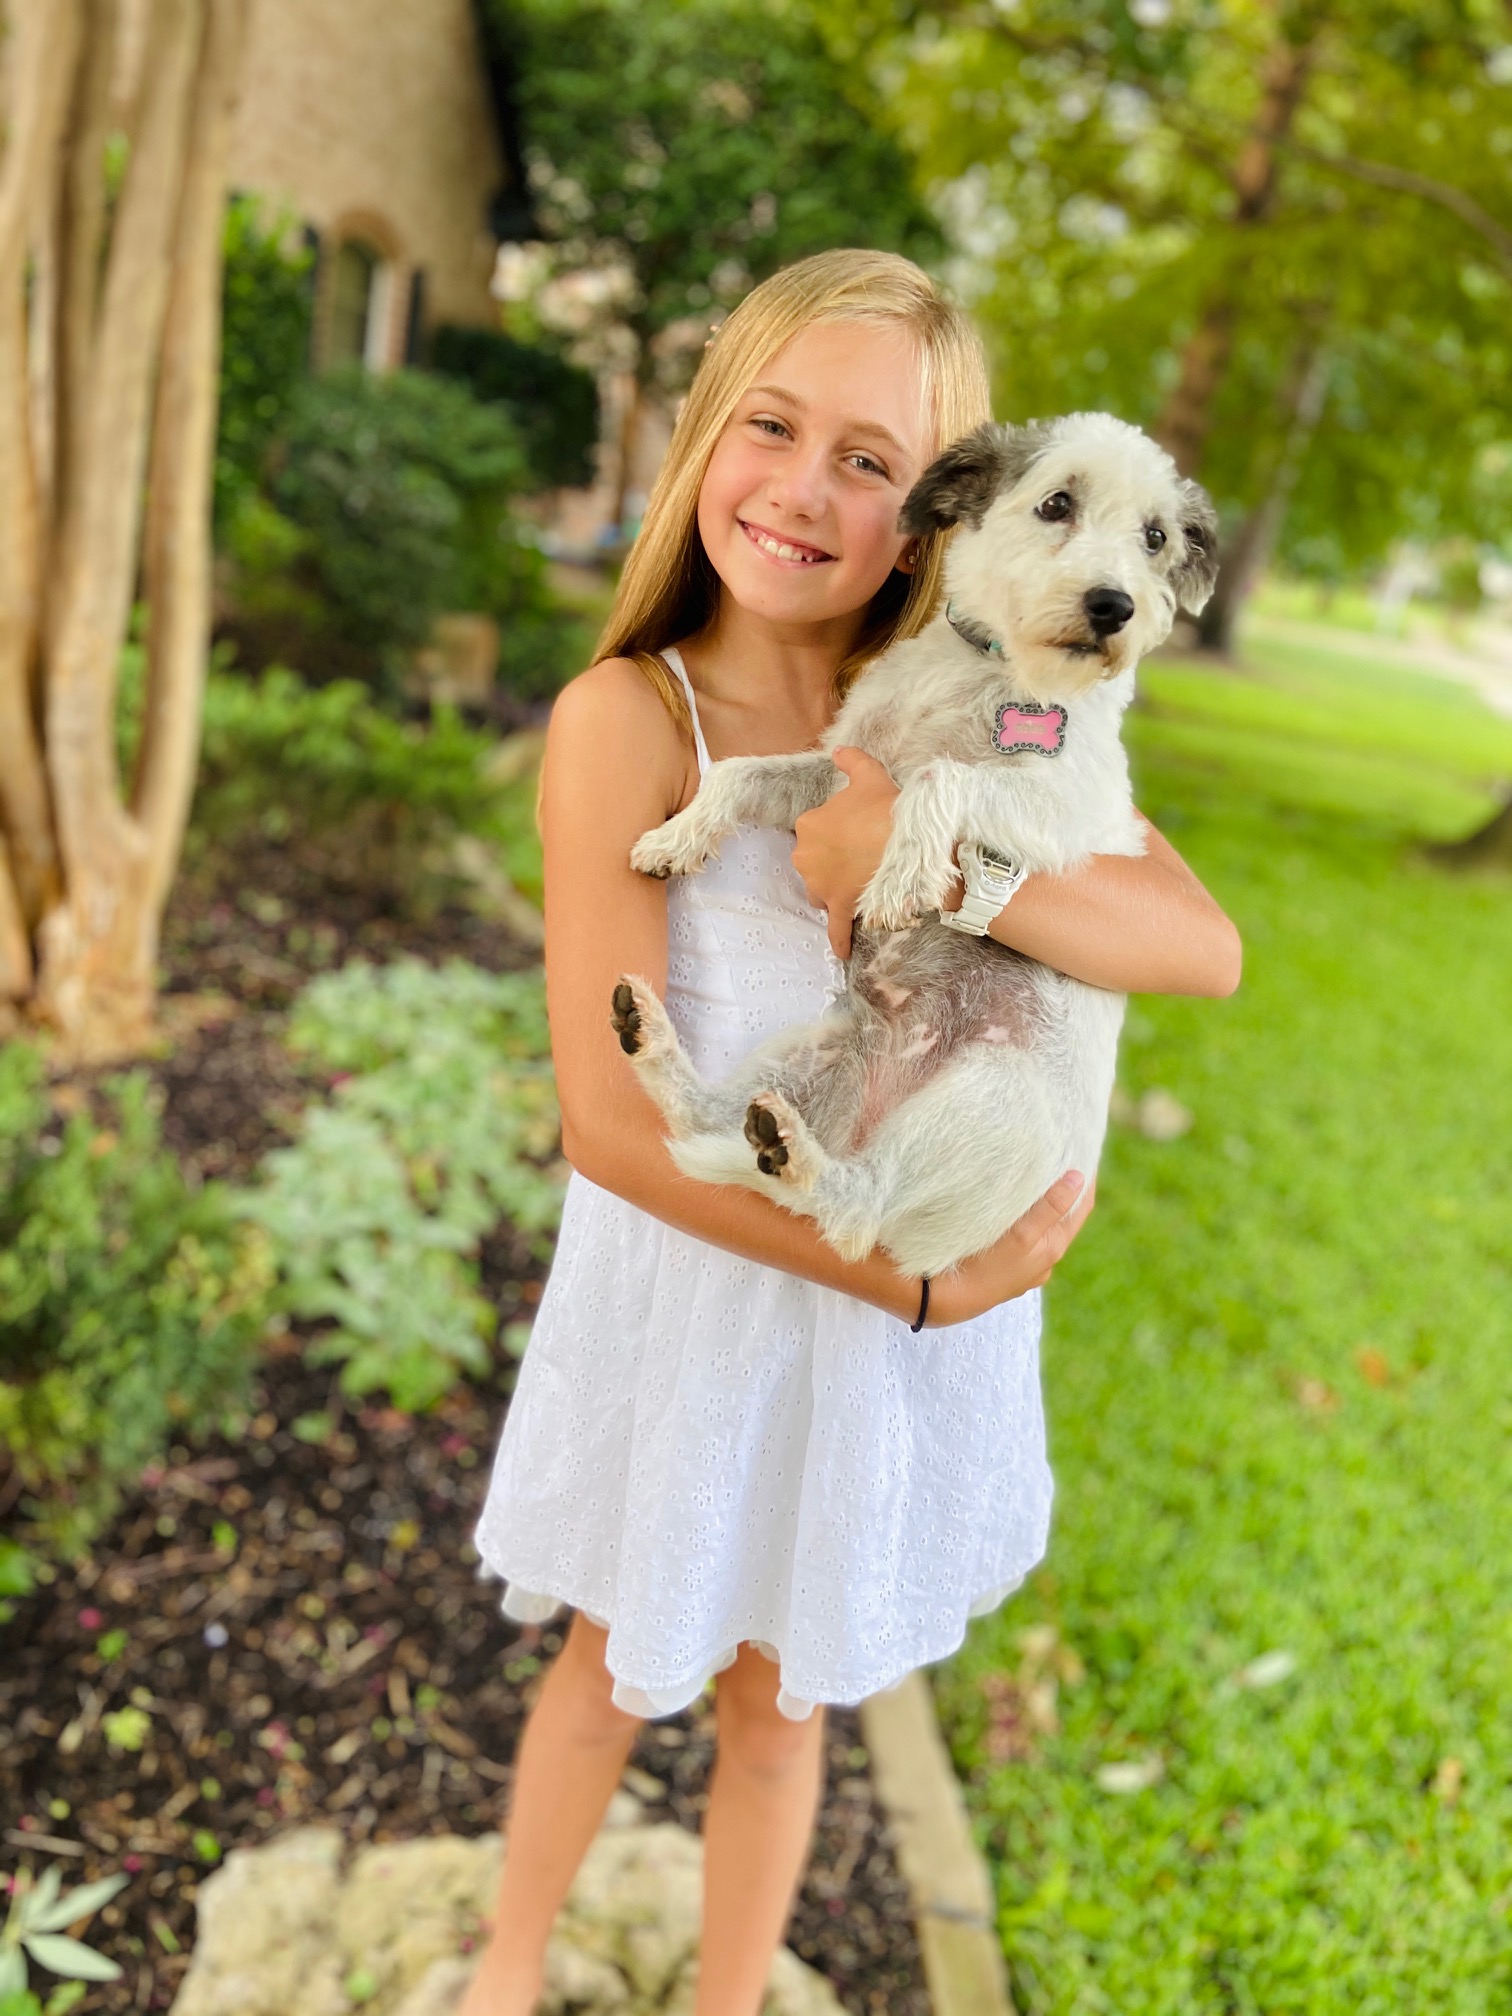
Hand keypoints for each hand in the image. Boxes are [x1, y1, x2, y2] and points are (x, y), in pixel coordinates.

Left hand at [791, 747, 899, 958]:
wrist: (908, 845)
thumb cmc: (886, 809)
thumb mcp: (870, 776)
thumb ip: (852, 761)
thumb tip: (837, 752)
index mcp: (808, 825)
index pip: (815, 829)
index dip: (837, 831)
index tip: (856, 830)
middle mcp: (806, 857)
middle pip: (814, 862)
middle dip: (832, 862)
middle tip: (860, 857)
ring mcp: (821, 886)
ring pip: (821, 892)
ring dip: (835, 892)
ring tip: (858, 888)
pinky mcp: (840, 909)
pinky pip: (836, 929)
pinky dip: (838, 940)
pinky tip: (842, 952)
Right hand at [926, 1171, 1095, 1325]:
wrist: (943, 1299)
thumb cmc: (985, 1266)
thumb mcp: (1022, 1235)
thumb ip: (1050, 1207)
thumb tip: (1078, 1177)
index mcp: (1053, 1248)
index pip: (1081, 1206)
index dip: (1086, 1179)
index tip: (1084, 1149)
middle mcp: (1042, 1259)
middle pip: (1061, 1216)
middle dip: (1061, 1187)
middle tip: (1058, 1154)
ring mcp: (1022, 1265)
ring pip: (1038, 1225)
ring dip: (1039, 1202)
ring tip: (1032, 1173)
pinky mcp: (1001, 1266)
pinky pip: (1019, 1234)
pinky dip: (1020, 1216)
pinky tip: (1007, 1205)